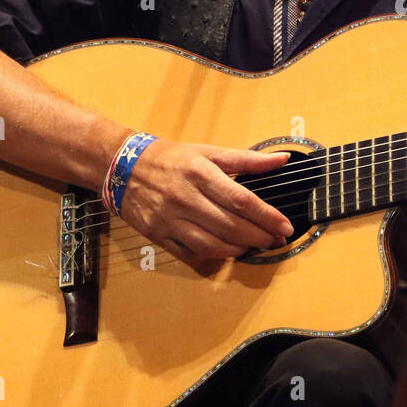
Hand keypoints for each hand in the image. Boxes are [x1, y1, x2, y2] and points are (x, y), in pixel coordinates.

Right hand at [116, 139, 293, 260]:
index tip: (285, 225)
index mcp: (199, 173)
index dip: (266, 216)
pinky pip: (191, 252)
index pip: (241, 200)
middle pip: (230, 225)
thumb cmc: (170, 158)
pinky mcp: (158, 235)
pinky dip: (214, 255)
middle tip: (276, 240)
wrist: (122, 166)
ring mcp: (169, 219)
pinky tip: (228, 250)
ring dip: (239, 250)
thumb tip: (281, 160)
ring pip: (212, 244)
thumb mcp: (208, 150)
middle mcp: (184, 197)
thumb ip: (247, 159)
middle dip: (259, 237)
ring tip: (255, 246)